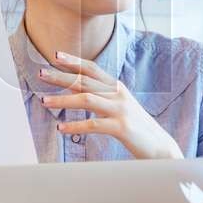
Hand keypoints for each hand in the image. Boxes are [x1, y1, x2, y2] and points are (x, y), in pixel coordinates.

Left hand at [38, 51, 180, 159]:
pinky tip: (61, 129)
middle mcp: (119, 94)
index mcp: (117, 88)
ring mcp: (121, 110)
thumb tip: (79, 92)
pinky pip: (93, 124)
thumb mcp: (121, 108)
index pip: (93, 69)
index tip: (56, 55)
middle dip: (61, 77)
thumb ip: (103, 98)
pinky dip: (75, 126)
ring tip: (43, 101)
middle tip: (41, 73)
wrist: (160, 148)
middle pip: (85, 81)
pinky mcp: (122, 127)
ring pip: (86, 99)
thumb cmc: (137, 129)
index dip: (74, 61)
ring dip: (62, 100)